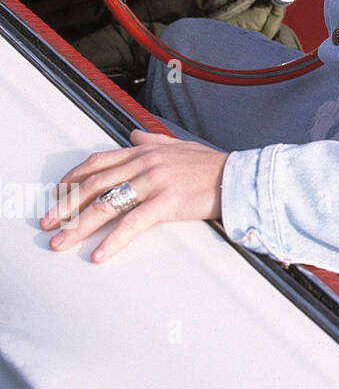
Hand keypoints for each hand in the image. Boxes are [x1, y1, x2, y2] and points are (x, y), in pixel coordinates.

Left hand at [39, 129, 227, 263]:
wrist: (240, 176)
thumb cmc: (212, 165)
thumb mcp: (180, 145)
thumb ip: (154, 139)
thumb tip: (133, 133)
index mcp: (145, 150)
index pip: (97, 162)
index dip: (71, 179)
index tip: (56, 195)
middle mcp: (145, 163)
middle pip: (93, 185)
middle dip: (65, 206)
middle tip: (48, 224)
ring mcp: (155, 182)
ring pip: (106, 204)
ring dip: (78, 227)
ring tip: (61, 243)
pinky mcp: (167, 202)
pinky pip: (132, 223)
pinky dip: (112, 241)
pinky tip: (99, 254)